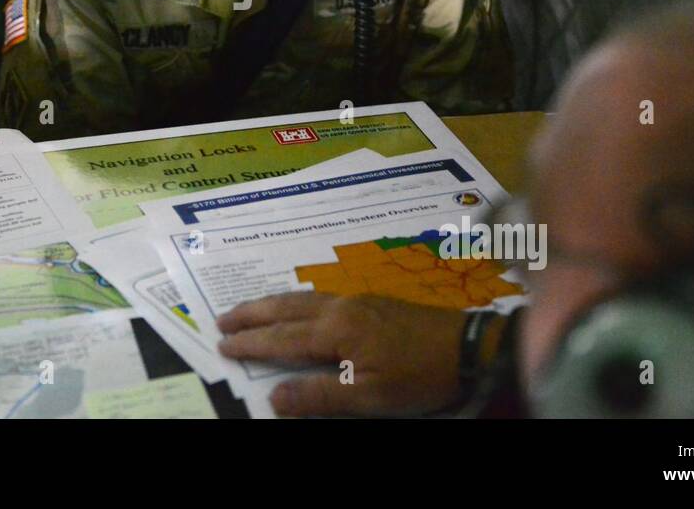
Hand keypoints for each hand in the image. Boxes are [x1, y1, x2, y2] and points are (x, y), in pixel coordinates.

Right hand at [216, 292, 464, 416]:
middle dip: (253, 313)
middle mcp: (342, 307)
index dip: (251, 342)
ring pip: (304, 298)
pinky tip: (301, 307)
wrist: (470, 347)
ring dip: (272, 304)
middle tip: (222, 319)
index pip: (282, 337)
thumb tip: (274, 397)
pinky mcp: (374, 302)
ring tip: (251, 310)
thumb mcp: (371, 396)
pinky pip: (321, 297)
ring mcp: (359, 301)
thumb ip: (321, 395)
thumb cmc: (419, 376)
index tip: (222, 345)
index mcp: (337, 329)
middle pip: (287, 308)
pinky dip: (297, 301)